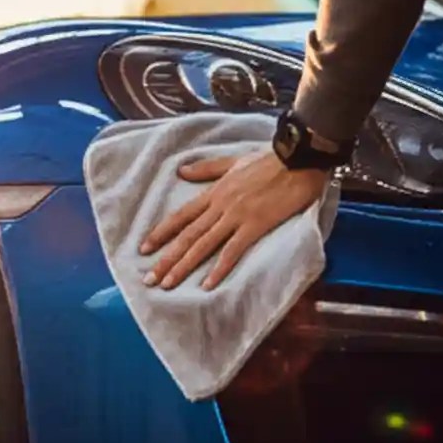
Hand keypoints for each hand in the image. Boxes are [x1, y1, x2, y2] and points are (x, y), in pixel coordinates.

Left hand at [140, 148, 329, 290]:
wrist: (298, 158)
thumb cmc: (270, 160)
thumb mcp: (233, 161)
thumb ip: (206, 169)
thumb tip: (180, 171)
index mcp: (214, 191)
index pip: (181, 215)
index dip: (161, 232)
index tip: (144, 248)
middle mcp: (220, 205)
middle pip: (187, 235)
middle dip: (166, 258)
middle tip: (149, 278)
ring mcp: (237, 216)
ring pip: (204, 244)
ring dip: (184, 266)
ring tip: (168, 284)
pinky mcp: (255, 225)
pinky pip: (233, 250)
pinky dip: (219, 268)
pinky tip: (207, 284)